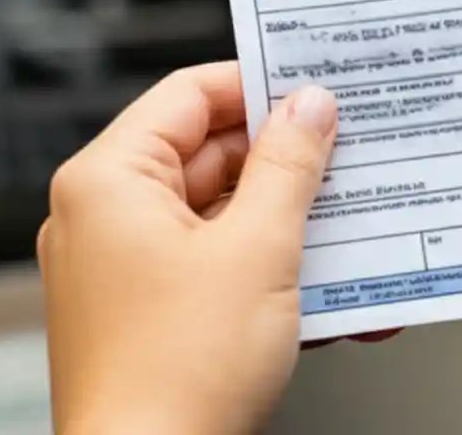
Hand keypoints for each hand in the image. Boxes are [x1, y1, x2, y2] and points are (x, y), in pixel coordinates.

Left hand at [39, 63, 394, 434]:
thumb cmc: (175, 376)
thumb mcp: (258, 250)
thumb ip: (291, 167)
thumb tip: (310, 108)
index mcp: (110, 182)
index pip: (191, 94)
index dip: (261, 86)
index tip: (318, 89)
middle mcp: (108, 217)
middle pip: (214, 155)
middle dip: (291, 164)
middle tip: (351, 160)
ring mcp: (131, 267)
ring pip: (227, 215)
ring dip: (293, 223)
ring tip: (352, 230)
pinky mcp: (157, 310)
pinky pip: (224, 265)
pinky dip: (275, 270)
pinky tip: (330, 289)